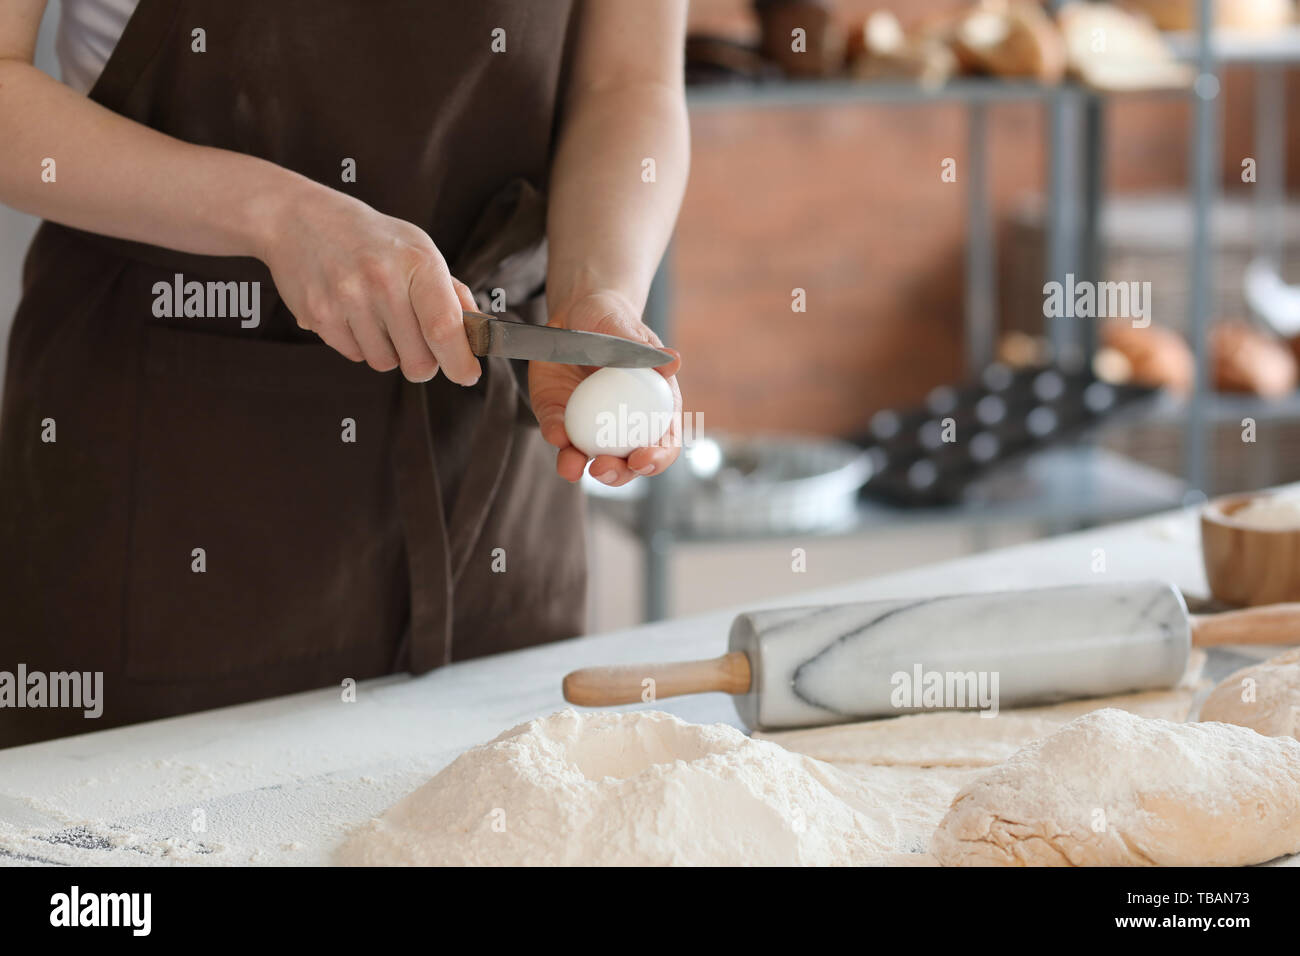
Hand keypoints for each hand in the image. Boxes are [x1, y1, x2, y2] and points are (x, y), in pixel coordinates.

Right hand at [258, 182, 480, 383]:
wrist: (300, 219)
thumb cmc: (372, 239)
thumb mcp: (420, 251)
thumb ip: (453, 295)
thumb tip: (481, 335)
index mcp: (417, 262)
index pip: (445, 328)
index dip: (460, 361)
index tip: (468, 375)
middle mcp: (381, 281)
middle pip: (418, 360)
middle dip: (425, 362)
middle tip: (419, 343)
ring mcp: (346, 299)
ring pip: (385, 363)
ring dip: (389, 351)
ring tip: (378, 315)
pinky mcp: (319, 316)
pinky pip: (355, 356)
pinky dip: (360, 344)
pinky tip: (353, 313)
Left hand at [531, 290, 682, 484]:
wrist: (574, 314)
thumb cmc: (611, 321)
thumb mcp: (626, 330)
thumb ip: (645, 350)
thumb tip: (674, 362)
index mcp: (653, 408)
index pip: (665, 443)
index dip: (657, 458)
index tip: (641, 459)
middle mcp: (623, 425)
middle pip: (627, 464)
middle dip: (618, 475)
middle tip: (602, 468)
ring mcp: (588, 425)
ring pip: (587, 458)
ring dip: (580, 467)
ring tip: (571, 465)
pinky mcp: (558, 418)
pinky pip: (557, 433)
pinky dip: (556, 437)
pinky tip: (556, 434)